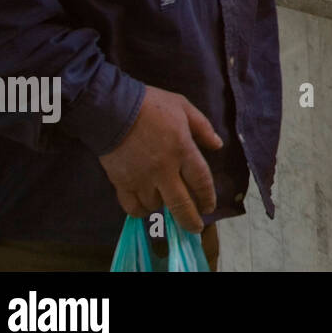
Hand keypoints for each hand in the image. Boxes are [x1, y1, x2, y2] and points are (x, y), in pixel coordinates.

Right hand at [98, 85, 223, 233]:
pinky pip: (132, 207)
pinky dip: (140, 211)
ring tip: (166, 201)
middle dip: (190, 220)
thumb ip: (202, 127)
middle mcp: (164, 169)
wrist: (113, 109)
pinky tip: (145, 205)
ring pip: (156, 206)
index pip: (201, 181)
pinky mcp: (121, 183)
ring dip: (163, 207)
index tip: (209, 207)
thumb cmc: (151, 105)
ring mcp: (142, 178)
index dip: (208, 197)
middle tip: (195, 228)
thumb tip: (218, 145)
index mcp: (183, 150)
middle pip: (181, 204)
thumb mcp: (183, 107)